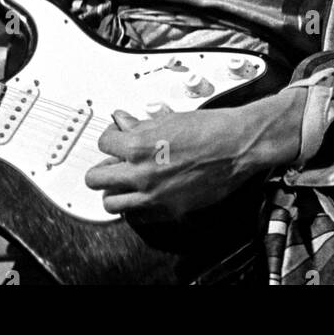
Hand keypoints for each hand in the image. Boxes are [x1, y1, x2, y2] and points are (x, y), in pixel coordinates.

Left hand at [85, 91, 305, 221]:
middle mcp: (142, 174)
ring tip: (124, 182)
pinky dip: (135, 206)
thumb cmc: (209, 128)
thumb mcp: (168, 119)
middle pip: (96, 178)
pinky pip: (138, 215)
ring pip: (112, 204)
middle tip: (112, 163)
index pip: (103, 143)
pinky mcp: (169, 210)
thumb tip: (123, 121)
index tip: (116, 138)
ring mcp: (154, 196)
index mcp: (139, 146)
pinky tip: (144, 194)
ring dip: (114, 191)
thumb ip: (140, 124)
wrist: (237, 146)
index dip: (110, 139)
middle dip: (103, 168)